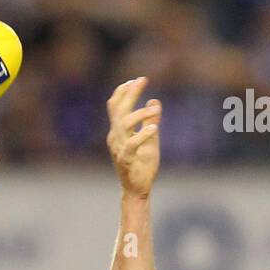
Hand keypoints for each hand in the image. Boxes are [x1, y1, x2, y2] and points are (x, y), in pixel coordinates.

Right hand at [107, 78, 161, 198]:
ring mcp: (118, 148)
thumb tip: (155, 102)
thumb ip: (151, 121)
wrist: (137, 189)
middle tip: (143, 80)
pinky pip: (132, 144)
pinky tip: (154, 127)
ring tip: (155, 110)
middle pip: (118, 109)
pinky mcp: (125, 160)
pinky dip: (143, 134)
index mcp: (117, 132)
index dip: (123, 91)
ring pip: (124, 123)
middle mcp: (115, 137)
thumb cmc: (142, 165)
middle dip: (130, 93)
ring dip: (140, 113)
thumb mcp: (150, 139)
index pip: (115, 106)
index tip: (136, 80)